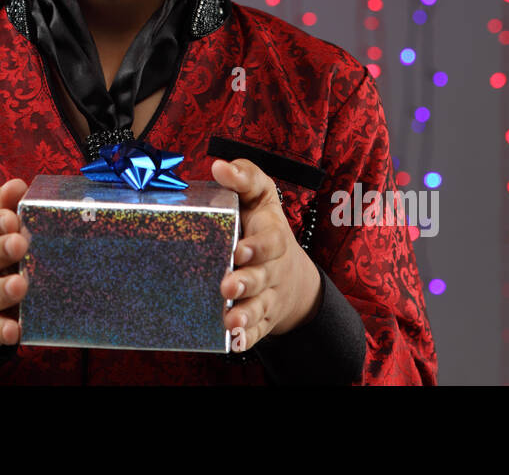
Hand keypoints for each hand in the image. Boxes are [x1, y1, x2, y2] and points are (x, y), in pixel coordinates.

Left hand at [210, 159, 321, 352]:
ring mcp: (268, 296)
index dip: (258, 247)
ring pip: (259, 307)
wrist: (289, 269)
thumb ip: (243, 177)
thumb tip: (219, 166)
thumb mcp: (260, 194)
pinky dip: (246, 338)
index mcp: (272, 237)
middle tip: (228, 286)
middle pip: (263, 278)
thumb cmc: (263, 225)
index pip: (271, 242)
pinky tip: (233, 342)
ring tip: (230, 320)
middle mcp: (272, 270)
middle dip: (246, 283)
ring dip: (245, 315)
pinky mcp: (261, 319)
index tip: (239, 250)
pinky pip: (256, 332)